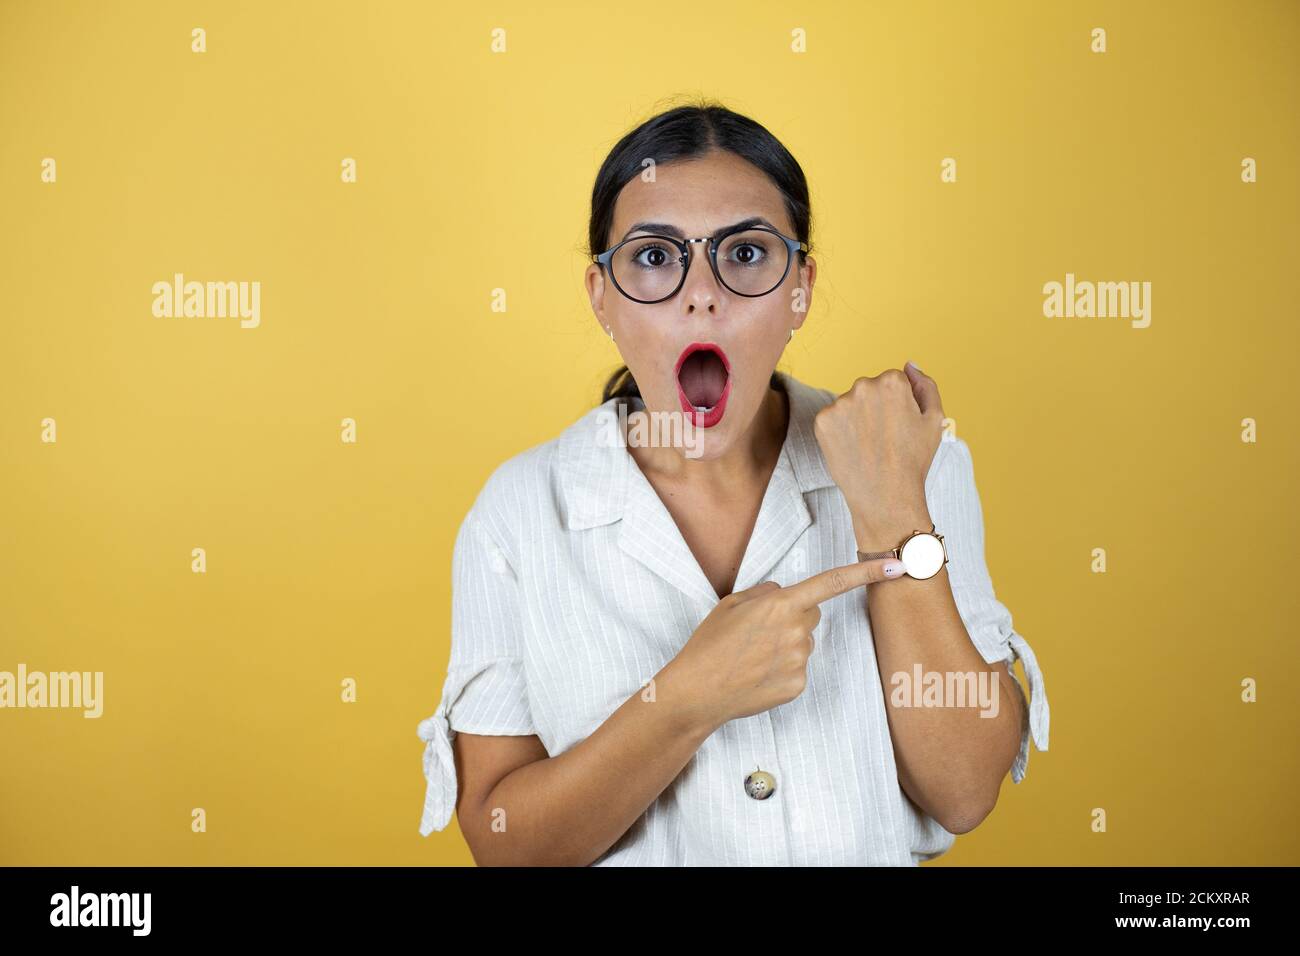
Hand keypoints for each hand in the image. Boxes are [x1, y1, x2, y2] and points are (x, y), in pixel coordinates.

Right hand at [670, 556, 906, 728]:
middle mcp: (797, 631)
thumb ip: (764, 592)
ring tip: (751, 657)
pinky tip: (757, 675)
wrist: (697, 692)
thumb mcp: (731, 604)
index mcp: (781, 604)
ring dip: (785, 645)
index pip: (833, 582)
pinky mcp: (799, 685)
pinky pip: (798, 668)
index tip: (898, 564)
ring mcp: (801, 661)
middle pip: (811, 614)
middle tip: (757, 633)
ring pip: (804, 642)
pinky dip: (782, 669)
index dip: (868, 572)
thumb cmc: (709, 645)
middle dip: (793, 617)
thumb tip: (784, 593)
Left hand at [812, 363, 944, 550]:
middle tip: (885, 439)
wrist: (885, 497)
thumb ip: (926, 385)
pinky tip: (853, 449)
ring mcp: (839, 403)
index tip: (900, 426)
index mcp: (892, 381)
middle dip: (876, 408)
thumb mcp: (935, 420)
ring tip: (869, 446)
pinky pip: (833, 419)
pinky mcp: (822, 421)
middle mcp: (863, 386)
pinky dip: (840, 432)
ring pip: (850, 404)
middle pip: (869, 390)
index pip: (893, 381)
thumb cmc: (913, 460)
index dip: (899, 405)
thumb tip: (910, 365)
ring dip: (857, 419)